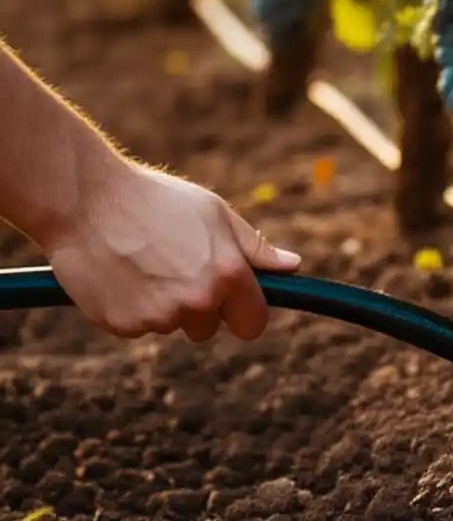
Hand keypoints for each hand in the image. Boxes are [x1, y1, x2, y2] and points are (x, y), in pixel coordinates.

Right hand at [37, 163, 300, 340]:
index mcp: (228, 275)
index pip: (254, 324)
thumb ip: (255, 249)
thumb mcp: (215, 214)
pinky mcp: (121, 326)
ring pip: (172, 324)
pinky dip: (130, 307)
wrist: (84, 200)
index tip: (235, 303)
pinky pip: (137, 327)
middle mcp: (197, 301)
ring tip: (142, 261)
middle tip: (175, 265)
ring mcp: (158, 317)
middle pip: (210, 327)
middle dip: (200, 305)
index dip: (245, 313)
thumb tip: (291, 267)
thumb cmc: (157, 200)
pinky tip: (119, 274)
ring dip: (163, 304)